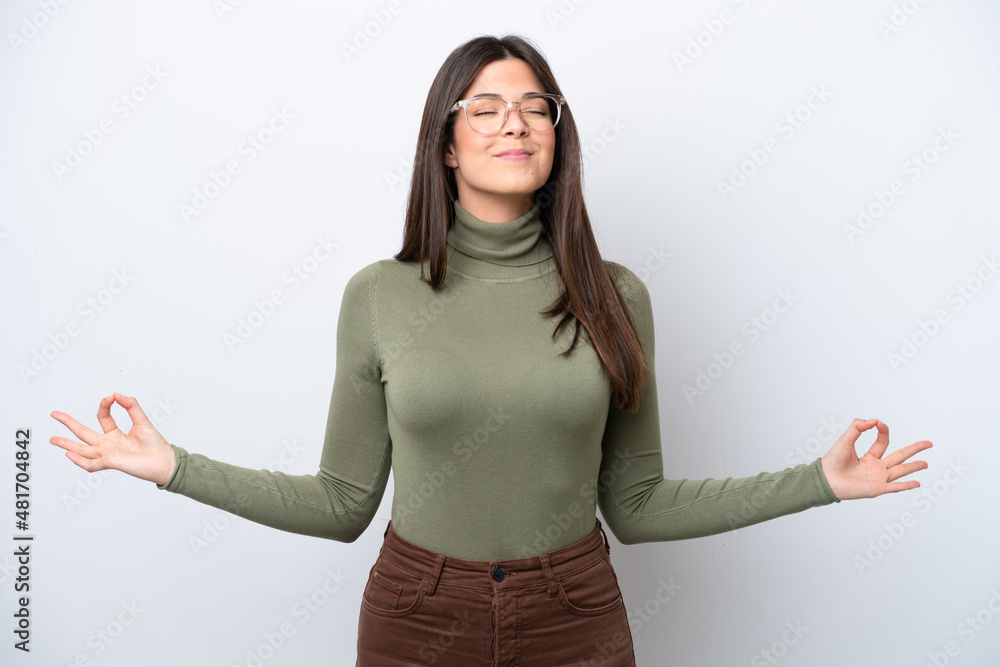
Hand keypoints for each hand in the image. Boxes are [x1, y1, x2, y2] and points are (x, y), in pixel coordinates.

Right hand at [50, 393, 175, 485]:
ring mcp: (108, 454)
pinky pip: (92, 464)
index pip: (102, 417)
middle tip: (54, 414)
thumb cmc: (155, 444)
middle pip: (84, 432)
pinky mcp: (111, 462)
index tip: (111, 397)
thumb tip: (117, 394)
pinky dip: (80, 461)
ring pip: (82, 449)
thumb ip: (131, 406)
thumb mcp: (142, 420)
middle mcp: (108, 444)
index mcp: (115, 434)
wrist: (164, 461)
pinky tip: (69, 455)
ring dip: (67, 444)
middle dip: (68, 423)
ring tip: (52, 439)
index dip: (105, 405)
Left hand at [820, 418, 931, 499]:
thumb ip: (857, 428)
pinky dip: (906, 485)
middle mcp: (876, 467)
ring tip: (926, 463)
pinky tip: (918, 484)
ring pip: (900, 470)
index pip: (883, 443)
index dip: (883, 431)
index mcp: (868, 457)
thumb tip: (873, 420)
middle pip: (899, 456)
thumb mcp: (845, 440)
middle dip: (914, 449)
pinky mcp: (877, 488)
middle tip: (928, 443)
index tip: (879, 423)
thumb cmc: (831, 462)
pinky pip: (894, 487)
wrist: (825, 479)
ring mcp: (878, 478)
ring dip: (914, 467)